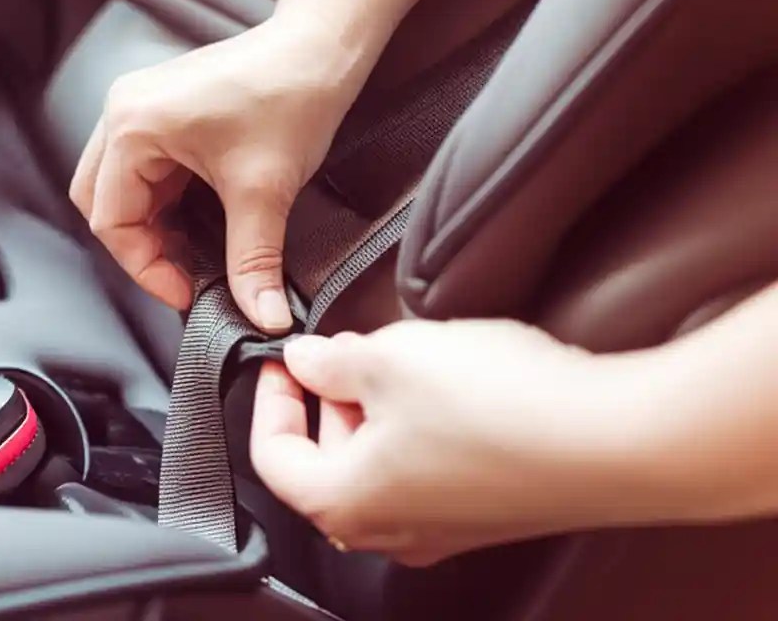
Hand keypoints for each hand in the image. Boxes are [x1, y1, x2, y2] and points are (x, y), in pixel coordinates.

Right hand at [70, 16, 373, 331]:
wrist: (322, 46)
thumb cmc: (291, 94)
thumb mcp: (266, 191)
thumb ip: (254, 262)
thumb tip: (263, 319)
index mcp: (132, 125)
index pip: (110, 219)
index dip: (145, 267)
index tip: (186, 291)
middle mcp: (123, 110)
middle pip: (100, 202)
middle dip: (139, 247)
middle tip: (181, 275)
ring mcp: (140, 105)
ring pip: (118, 187)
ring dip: (150, 224)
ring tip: (193, 250)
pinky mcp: (162, 107)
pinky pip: (141, 167)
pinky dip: (162, 201)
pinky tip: (198, 219)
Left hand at [250, 320, 654, 566]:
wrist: (616, 440)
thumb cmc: (501, 409)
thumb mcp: (391, 359)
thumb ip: (334, 362)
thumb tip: (307, 361)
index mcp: (346, 503)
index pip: (274, 458)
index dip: (270, 400)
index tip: (283, 362)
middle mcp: (391, 531)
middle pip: (327, 466)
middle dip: (329, 404)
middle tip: (345, 355)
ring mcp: (445, 529)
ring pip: (382, 468)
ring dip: (378, 414)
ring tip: (405, 361)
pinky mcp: (490, 513)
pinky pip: (432, 471)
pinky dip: (422, 428)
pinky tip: (451, 386)